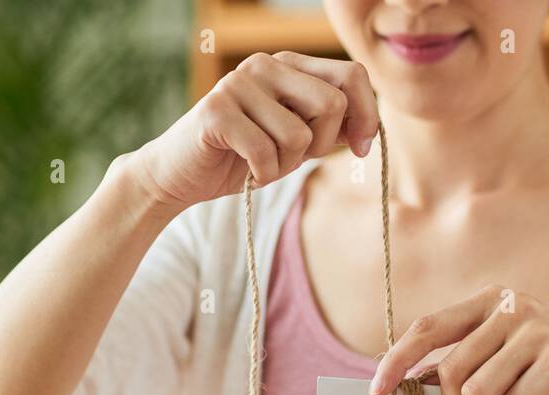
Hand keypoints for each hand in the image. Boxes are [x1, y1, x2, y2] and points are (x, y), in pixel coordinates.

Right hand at [130, 52, 379, 214]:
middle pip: (332, 103)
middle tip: (292, 158)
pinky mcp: (217, 111)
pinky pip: (266, 153)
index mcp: (288, 66)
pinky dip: (263, 175)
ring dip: (286, 165)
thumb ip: (328, 127)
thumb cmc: (242, 158)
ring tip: (262, 164)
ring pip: (300, 135)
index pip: (351, 76)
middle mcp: (265, 64)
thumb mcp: (295, 142)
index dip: (366, 116)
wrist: (180, 175)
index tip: (360, 149)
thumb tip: (368, 128)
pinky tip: (246, 172)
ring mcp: (239, 84)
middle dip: (321, 145)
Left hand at [369, 285, 548, 394]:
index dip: (397, 360)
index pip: (428, 328)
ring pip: (475, 393)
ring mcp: (534, 330)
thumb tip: (412, 384)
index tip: (377, 392)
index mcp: (492, 303)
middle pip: (448, 373)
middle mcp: (509, 308)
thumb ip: (471, 360)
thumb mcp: (513, 356)